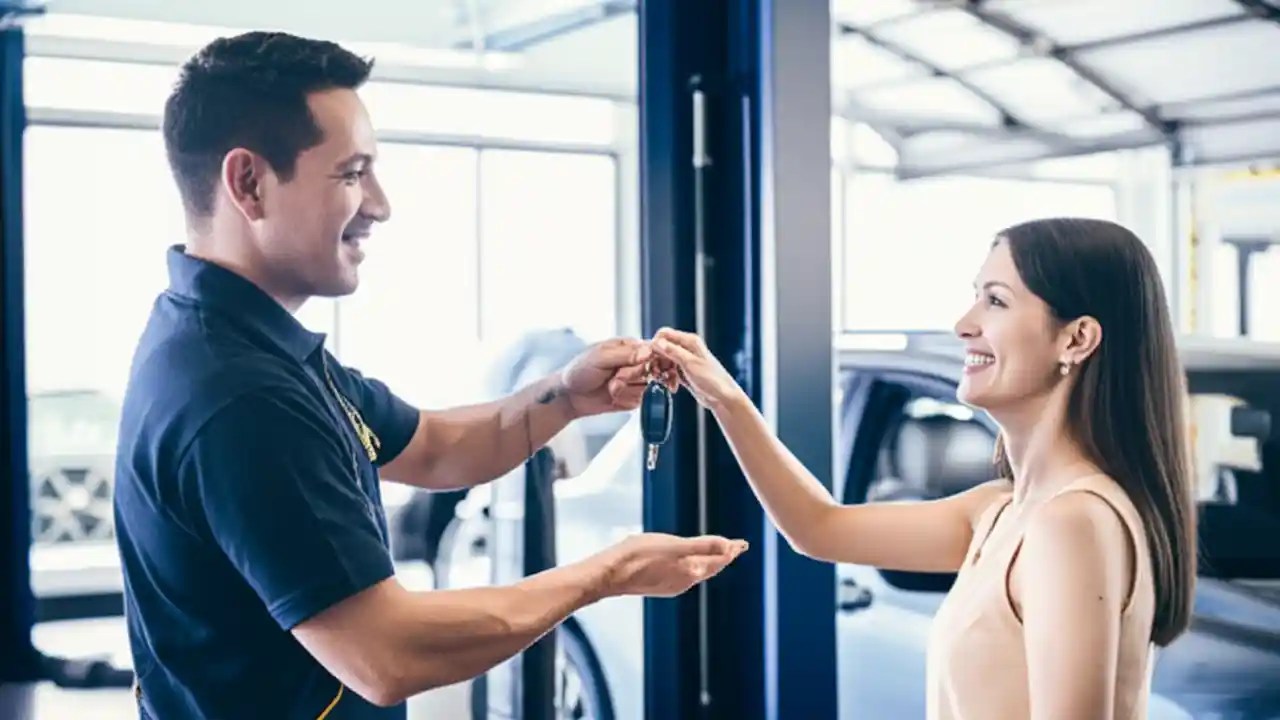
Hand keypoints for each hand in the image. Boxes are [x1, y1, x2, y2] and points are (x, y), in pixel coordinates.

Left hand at [559, 338, 677, 417]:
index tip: (650, 366)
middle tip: (616, 380)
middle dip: (633, 376)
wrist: (570, 396)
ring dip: (629, 389)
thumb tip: (648, 351)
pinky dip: (627, 399)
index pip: (654, 350)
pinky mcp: (634, 397)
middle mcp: (636, 363)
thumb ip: (624, 354)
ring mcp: (636, 381)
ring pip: (650, 386)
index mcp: (629, 347)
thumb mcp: (600, 358)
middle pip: (653, 369)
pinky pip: (642, 399)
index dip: (654, 358)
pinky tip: (614, 397)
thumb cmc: (579, 371)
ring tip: (611, 388)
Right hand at [595, 533, 747, 597]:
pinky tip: (689, 564)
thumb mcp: (673, 545)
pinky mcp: (660, 584)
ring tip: (718, 555)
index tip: (743, 544)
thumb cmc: (639, 556)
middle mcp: (685, 580)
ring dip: (711, 562)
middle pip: (711, 567)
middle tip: (736, 547)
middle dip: (724, 556)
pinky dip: (695, 566)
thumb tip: (728, 546)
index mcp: (691, 570)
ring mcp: (672, 583)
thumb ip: (702, 546)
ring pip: (699, 572)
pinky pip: (686, 574)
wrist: (610, 574)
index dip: (731, 549)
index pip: (719, 559)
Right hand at [649, 327, 744, 410]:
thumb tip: (658, 342)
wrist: (722, 398)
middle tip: (658, 374)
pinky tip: (673, 387)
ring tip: (668, 382)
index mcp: (690, 341)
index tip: (652, 358)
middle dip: (658, 362)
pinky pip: (669, 372)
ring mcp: (685, 361)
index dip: (656, 345)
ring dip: (662, 373)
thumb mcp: (690, 364)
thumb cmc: (713, 380)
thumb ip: (673, 352)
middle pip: (662, 349)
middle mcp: (687, 349)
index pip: (664, 334)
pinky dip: (668, 379)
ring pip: (664, 362)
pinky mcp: (684, 373)